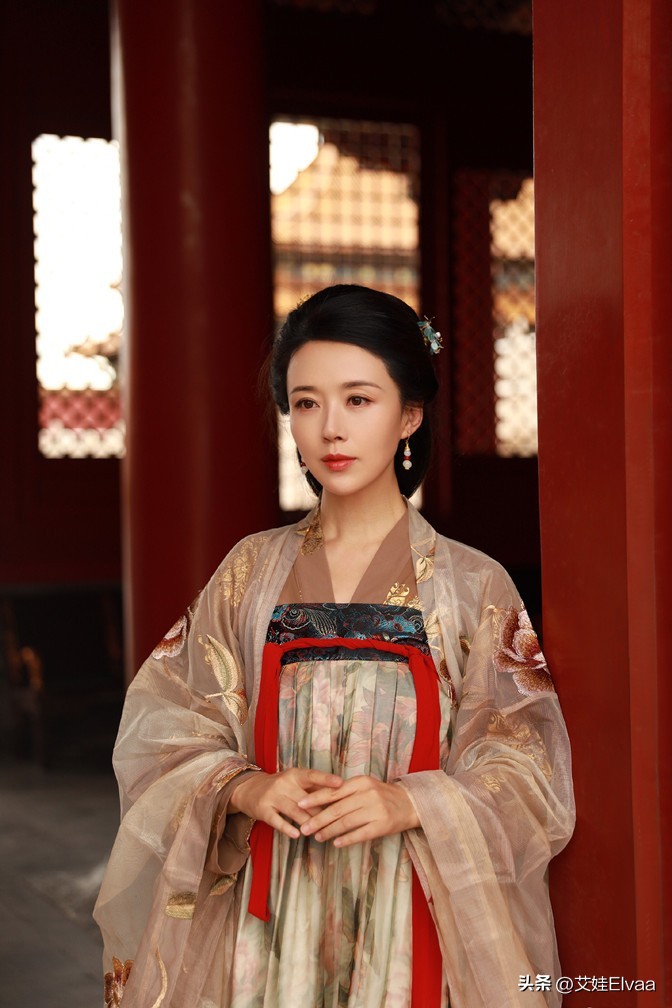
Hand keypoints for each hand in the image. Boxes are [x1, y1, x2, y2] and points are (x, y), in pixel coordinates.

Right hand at [229, 768, 342, 838]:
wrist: (249, 789)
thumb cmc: (281, 786)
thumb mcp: (295, 781)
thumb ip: (314, 786)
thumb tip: (340, 791)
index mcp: (295, 774)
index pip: (312, 776)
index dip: (327, 779)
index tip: (341, 783)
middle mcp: (284, 783)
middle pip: (306, 799)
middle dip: (321, 811)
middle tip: (336, 822)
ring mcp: (273, 796)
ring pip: (294, 811)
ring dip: (308, 822)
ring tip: (320, 832)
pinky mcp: (263, 810)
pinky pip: (277, 821)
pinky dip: (288, 828)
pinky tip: (297, 835)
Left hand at [297, 775, 419, 846]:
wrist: (410, 803)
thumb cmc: (383, 795)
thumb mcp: (365, 786)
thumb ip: (346, 791)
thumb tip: (319, 800)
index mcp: (360, 782)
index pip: (333, 791)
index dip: (315, 798)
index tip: (299, 804)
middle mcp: (367, 794)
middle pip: (336, 809)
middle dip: (317, 819)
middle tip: (303, 828)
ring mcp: (375, 810)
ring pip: (346, 822)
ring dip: (329, 831)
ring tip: (317, 837)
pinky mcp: (382, 825)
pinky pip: (359, 834)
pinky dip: (346, 839)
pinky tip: (336, 843)